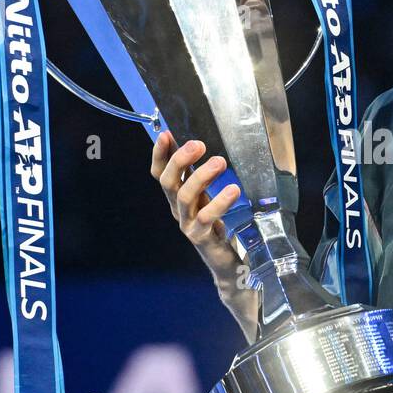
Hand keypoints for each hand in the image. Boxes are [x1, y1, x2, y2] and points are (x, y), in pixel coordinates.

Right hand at [150, 132, 243, 275]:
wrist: (221, 258)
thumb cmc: (212, 221)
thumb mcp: (202, 194)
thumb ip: (194, 173)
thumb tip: (189, 142)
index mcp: (175, 196)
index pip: (159, 173)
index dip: (159, 154)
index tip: (166, 134)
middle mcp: (176, 209)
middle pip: (168, 182)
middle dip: (180, 160)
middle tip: (199, 145)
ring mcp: (187, 224)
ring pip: (185, 197)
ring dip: (201, 176)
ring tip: (220, 162)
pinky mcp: (201, 236)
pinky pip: (206, 218)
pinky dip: (219, 203)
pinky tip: (233, 190)